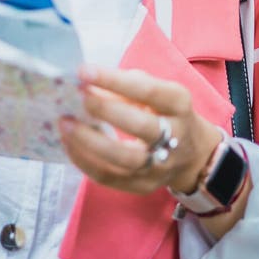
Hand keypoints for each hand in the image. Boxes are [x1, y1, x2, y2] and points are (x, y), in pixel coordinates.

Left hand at [59, 65, 221, 195]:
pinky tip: (69, 144)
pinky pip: (109, 178)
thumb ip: (126, 85)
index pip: (147, 91)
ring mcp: (160, 166)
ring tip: (65, 124)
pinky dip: (85, 161)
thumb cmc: (165, 111)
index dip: (114, 80)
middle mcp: (175, 136)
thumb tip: (87, 84)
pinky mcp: (144, 186)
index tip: (83, 71)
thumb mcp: (157, 91)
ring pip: (124, 159)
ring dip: (89, 141)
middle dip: (105, 110)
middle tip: (78, 97)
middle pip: (140, 126)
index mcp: (178, 104)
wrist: (194, 154)